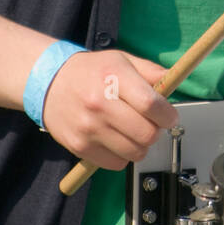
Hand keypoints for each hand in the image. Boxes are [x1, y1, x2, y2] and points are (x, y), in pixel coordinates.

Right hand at [41, 49, 179, 169]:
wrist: (48, 83)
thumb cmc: (90, 72)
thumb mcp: (121, 60)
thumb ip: (151, 71)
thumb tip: (175, 82)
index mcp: (112, 77)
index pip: (150, 104)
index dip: (167, 115)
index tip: (169, 116)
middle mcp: (99, 103)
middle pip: (146, 133)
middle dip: (156, 131)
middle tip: (150, 124)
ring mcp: (88, 127)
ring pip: (134, 152)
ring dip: (140, 145)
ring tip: (132, 131)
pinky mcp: (80, 146)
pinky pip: (117, 164)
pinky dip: (122, 156)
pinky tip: (115, 139)